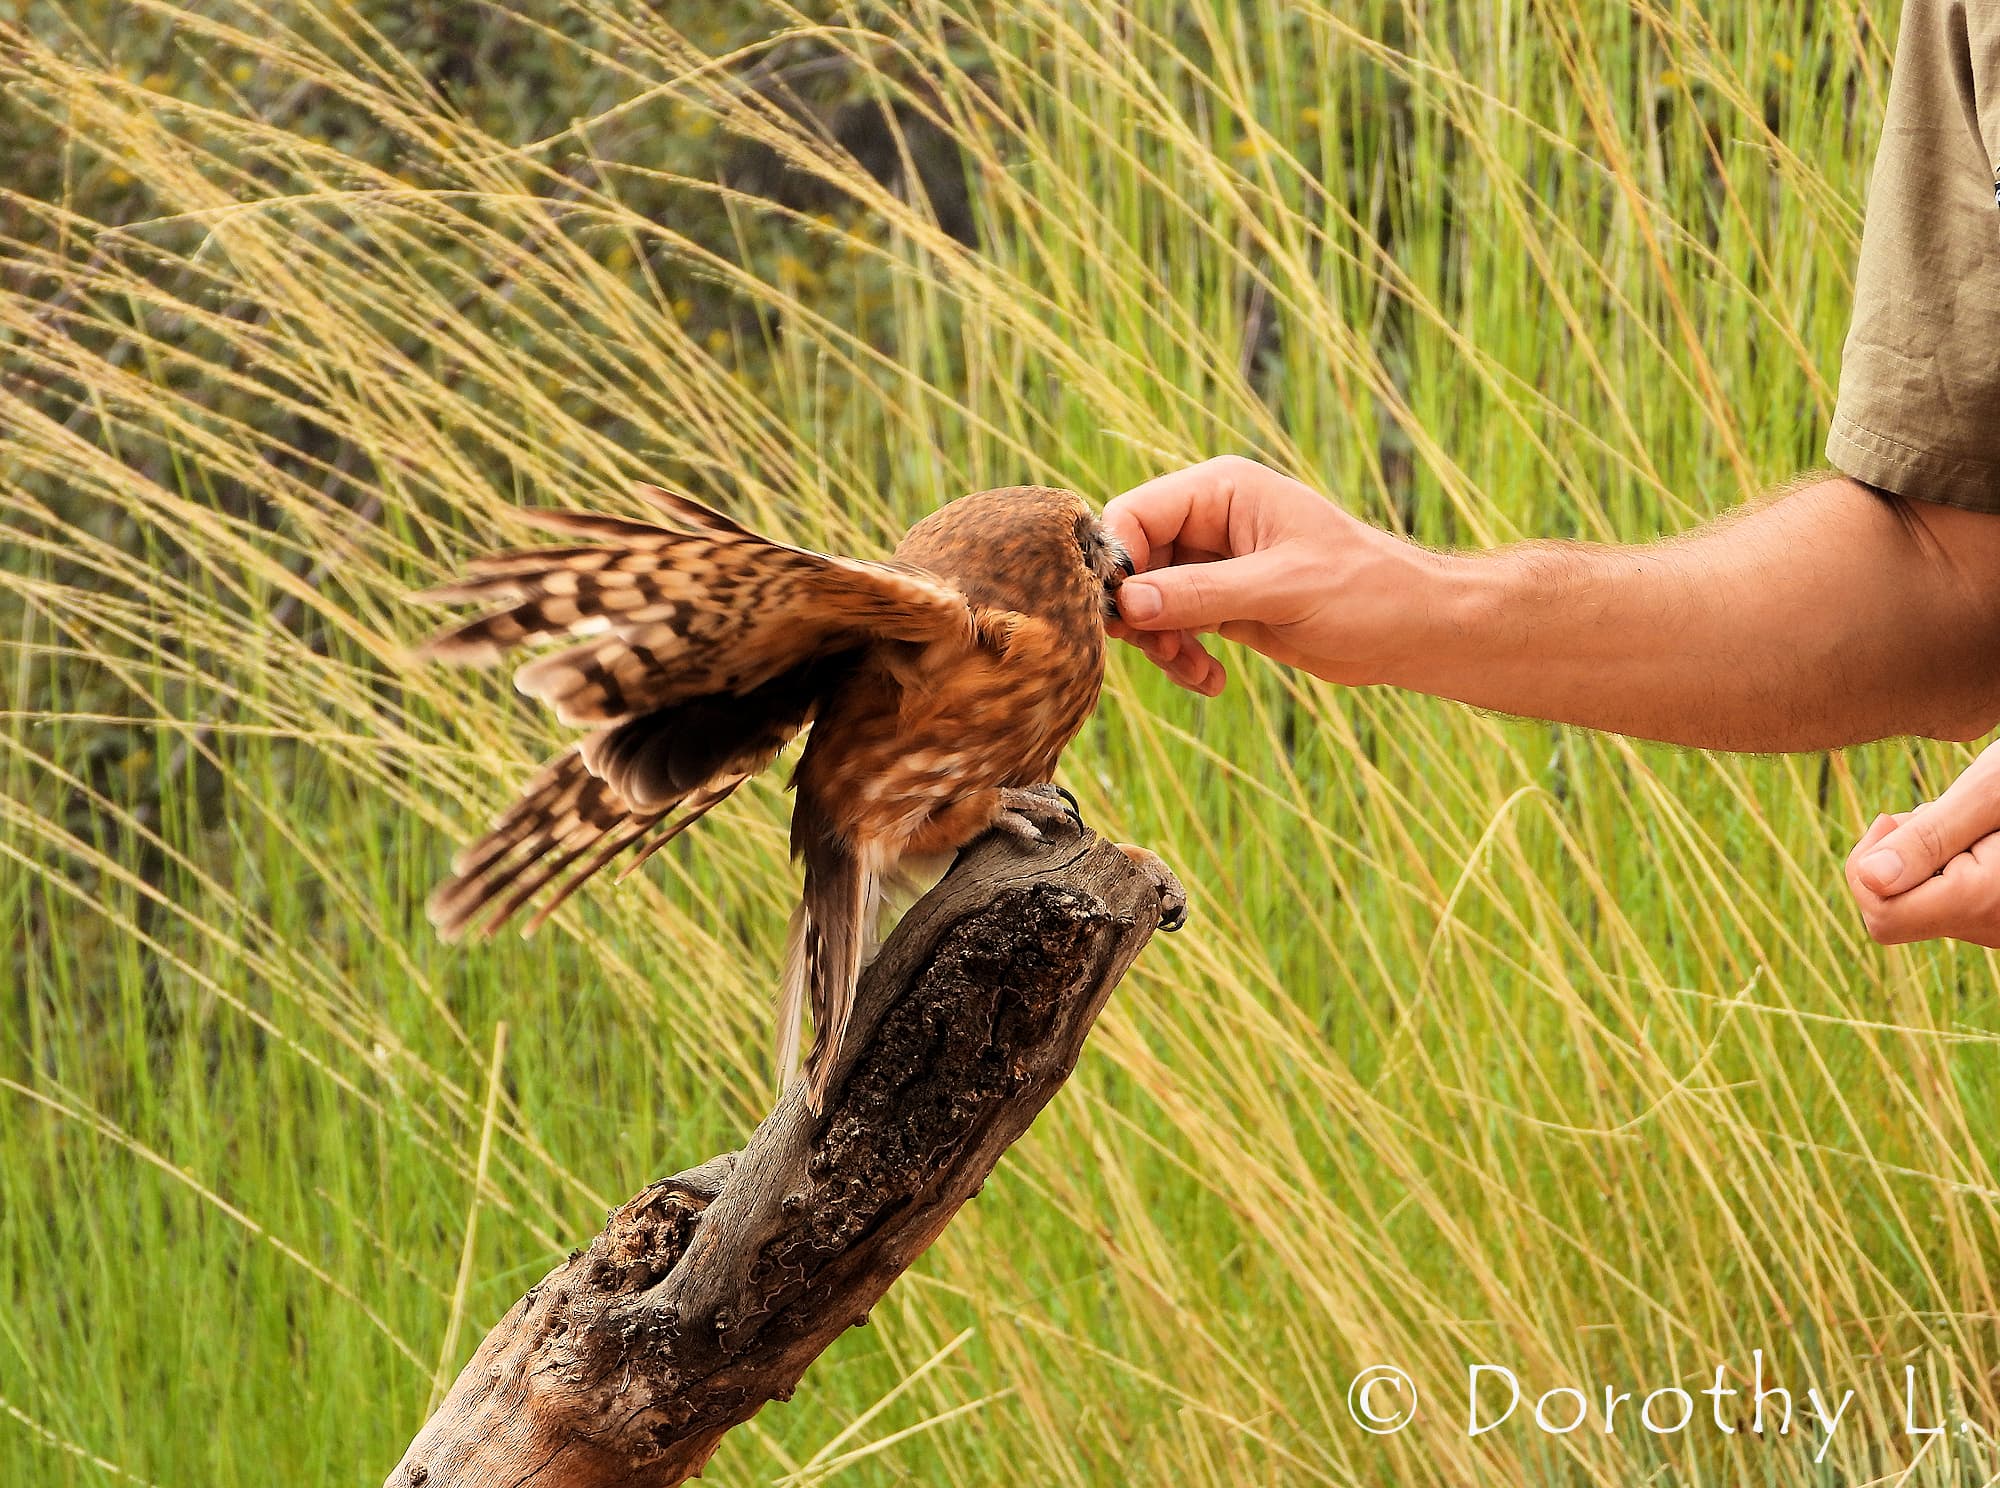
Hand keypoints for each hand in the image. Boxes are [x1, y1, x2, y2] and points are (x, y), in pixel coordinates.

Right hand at [1102, 456, 1435, 694]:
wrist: (1413, 630)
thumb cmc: (1365, 591)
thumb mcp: (1283, 589)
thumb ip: (1203, 593)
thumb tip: (1128, 602)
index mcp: (1221, 491)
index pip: (1135, 514)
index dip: (1118, 563)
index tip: (1124, 615)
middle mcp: (1208, 521)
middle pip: (1133, 562)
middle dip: (1139, 613)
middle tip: (1163, 652)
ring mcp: (1212, 565)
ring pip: (1147, 602)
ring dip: (1160, 643)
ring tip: (1194, 670)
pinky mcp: (1221, 604)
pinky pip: (1173, 629)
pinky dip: (1180, 658)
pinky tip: (1211, 680)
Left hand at [1846, 741, 1999, 945]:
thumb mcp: (1989, 792)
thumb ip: (1928, 838)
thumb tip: (1869, 878)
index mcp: (1982, 902)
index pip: (1882, 918)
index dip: (1867, 869)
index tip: (1893, 821)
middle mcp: (1992, 928)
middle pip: (1897, 909)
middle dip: (1899, 856)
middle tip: (1940, 812)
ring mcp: (1998, 927)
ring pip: (1923, 901)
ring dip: (1928, 855)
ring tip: (1975, 819)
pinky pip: (1952, 898)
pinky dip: (1950, 863)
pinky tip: (1984, 833)